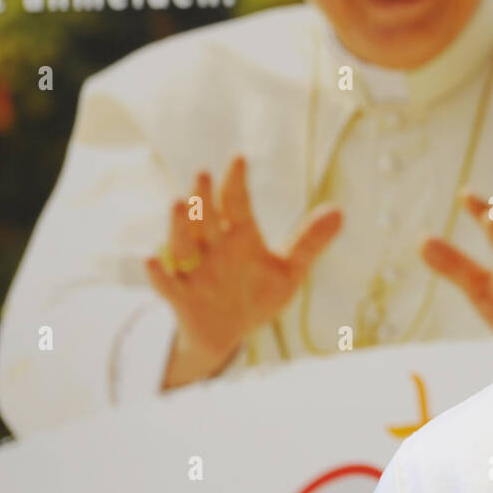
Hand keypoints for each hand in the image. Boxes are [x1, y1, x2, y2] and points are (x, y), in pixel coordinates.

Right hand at [145, 155, 341, 387]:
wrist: (228, 334)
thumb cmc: (255, 295)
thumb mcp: (288, 270)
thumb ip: (310, 242)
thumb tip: (340, 211)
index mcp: (239, 236)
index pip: (235, 202)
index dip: (235, 181)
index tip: (239, 158)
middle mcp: (212, 248)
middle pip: (205, 218)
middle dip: (203, 197)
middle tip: (202, 173)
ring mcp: (195, 271)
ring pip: (183, 243)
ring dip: (179, 225)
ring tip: (178, 203)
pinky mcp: (182, 298)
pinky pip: (167, 284)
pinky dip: (159, 273)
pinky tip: (152, 258)